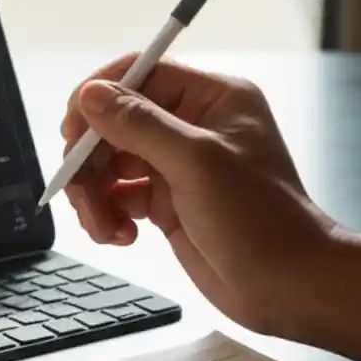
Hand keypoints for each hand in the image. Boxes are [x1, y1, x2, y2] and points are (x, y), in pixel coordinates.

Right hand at [60, 55, 339, 335]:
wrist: (288, 286)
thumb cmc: (261, 221)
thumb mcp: (197, 163)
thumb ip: (139, 126)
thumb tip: (90, 95)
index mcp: (211, 99)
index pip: (140, 75)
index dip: (99, 98)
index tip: (72, 132)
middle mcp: (192, 125)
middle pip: (115, 122)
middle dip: (90, 158)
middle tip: (78, 189)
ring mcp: (177, 165)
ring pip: (110, 163)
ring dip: (94, 193)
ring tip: (102, 226)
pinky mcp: (166, 203)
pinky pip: (118, 196)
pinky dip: (108, 215)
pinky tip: (120, 236)